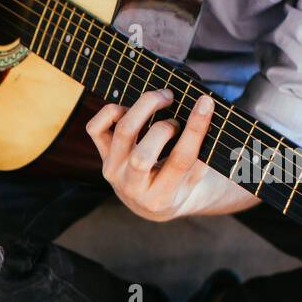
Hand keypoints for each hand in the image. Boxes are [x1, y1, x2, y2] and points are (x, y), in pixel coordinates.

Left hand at [87, 90, 245, 221]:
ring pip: (123, 134)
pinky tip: (130, 108)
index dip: (195, 130)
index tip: (205, 103)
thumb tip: (206, 109)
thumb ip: (204, 150)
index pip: (179, 161)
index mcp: (162, 197)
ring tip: (164, 98)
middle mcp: (133, 187)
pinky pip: (96, 128)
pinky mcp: (102, 156)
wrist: (149, 203)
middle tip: (177, 118)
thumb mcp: (196, 176)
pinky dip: (111, 112)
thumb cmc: (179, 183)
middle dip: (164, 128)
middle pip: (143, 156)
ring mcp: (114, 171)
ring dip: (144, 108)